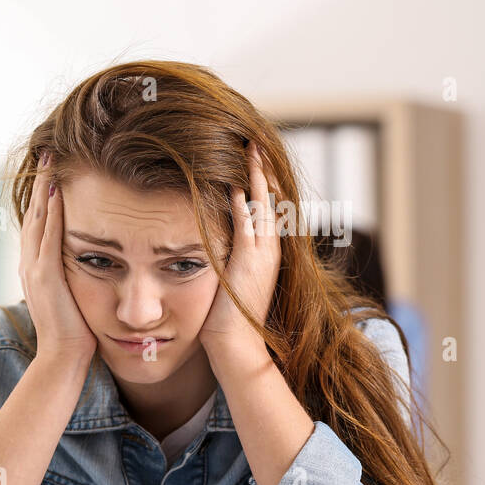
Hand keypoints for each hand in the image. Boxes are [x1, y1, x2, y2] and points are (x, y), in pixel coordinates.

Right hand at [20, 151, 96, 362]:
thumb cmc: (77, 333)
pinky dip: (52, 211)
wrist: (64, 359)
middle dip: (41, 182)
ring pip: (38, 218)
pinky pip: (48, 236)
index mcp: (37, 268)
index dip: (45, 195)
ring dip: (44, 188)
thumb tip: (96, 262)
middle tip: (48, 154)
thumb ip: (79, 277)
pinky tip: (59, 190)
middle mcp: (30, 264)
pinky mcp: (44, 276)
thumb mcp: (77, 297)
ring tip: (51, 161)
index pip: (40, 223)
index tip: (54, 171)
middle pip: (34, 212)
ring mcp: (34, 269)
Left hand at [199, 141, 280, 358]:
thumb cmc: (226, 317)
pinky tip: (233, 180)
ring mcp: (263, 253)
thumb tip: (213, 241)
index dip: (260, 181)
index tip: (250, 157)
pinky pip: (247, 223)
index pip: (266, 206)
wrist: (235, 344)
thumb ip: (227, 256)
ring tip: (249, 147)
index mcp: (266, 251)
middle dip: (262, 169)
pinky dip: (242, 201)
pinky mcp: (250, 261)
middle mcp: (270, 248)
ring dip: (255, 175)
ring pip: (262, 204)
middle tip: (254, 141)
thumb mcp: (229, 278)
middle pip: (270, 197)